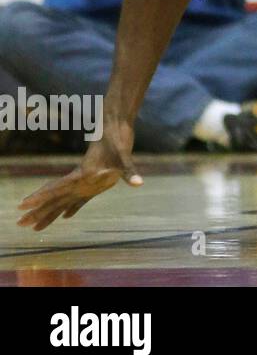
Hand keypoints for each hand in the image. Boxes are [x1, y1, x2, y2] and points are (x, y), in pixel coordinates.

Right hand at [17, 119, 140, 230]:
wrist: (116, 127)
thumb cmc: (118, 140)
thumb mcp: (125, 156)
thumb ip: (129, 171)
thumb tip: (138, 184)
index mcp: (83, 173)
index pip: (57, 188)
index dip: (40, 197)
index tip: (23, 204)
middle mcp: (80, 179)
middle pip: (54, 197)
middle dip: (37, 211)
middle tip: (19, 224)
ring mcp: (86, 181)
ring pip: (63, 200)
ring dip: (50, 213)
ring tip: (35, 228)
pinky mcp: (95, 181)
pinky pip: (80, 199)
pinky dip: (72, 208)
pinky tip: (65, 217)